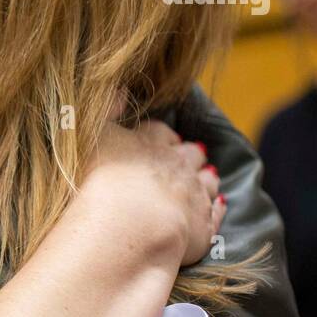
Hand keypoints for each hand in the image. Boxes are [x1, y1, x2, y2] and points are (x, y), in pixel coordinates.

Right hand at [83, 118, 224, 266]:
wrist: (129, 224)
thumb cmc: (103, 178)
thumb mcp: (96, 134)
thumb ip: (109, 109)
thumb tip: (120, 89)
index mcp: (150, 143)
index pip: (160, 133)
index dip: (163, 136)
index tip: (165, 139)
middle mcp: (177, 165)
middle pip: (190, 154)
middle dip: (191, 153)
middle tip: (192, 154)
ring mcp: (193, 196)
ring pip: (207, 182)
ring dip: (207, 178)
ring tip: (207, 176)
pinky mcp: (202, 228)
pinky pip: (215, 215)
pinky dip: (217, 208)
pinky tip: (219, 205)